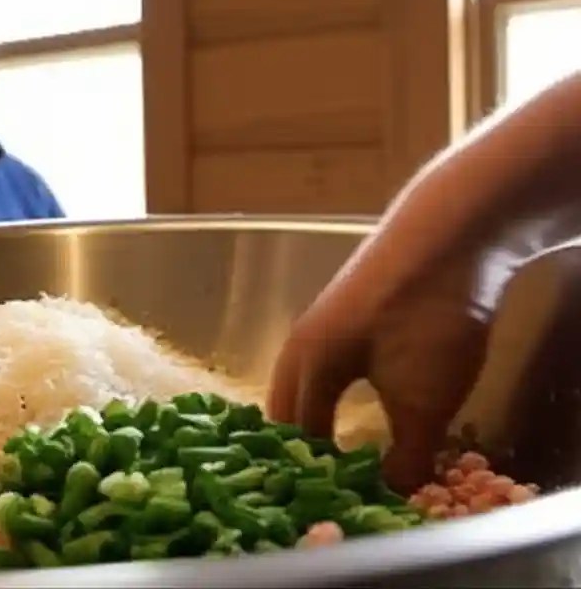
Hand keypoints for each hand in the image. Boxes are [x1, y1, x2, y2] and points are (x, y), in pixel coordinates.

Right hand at [268, 254, 489, 491]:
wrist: (450, 235)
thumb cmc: (425, 321)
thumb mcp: (424, 402)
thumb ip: (406, 455)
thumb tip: (393, 490)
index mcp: (307, 366)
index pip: (296, 434)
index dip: (309, 473)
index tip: (324, 503)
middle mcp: (303, 341)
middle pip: (288, 404)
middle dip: (301, 444)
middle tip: (319, 481)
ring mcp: (325, 317)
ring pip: (307, 380)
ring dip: (317, 414)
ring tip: (334, 445)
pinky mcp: (352, 305)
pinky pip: (327, 362)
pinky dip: (333, 390)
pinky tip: (359, 397)